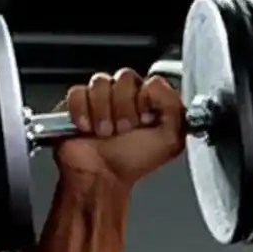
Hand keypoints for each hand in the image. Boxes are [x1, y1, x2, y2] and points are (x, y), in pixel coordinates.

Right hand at [53, 68, 185, 186]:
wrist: (100, 175)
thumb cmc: (132, 162)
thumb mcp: (170, 139)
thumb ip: (175, 108)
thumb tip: (161, 86)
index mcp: (152, 103)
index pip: (151, 80)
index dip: (147, 99)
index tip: (145, 120)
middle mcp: (127, 97)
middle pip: (125, 76)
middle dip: (124, 107)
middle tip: (124, 129)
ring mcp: (101, 97)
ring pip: (101, 82)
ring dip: (104, 112)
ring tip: (106, 132)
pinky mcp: (77, 102)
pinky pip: (78, 91)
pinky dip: (82, 112)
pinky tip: (88, 128)